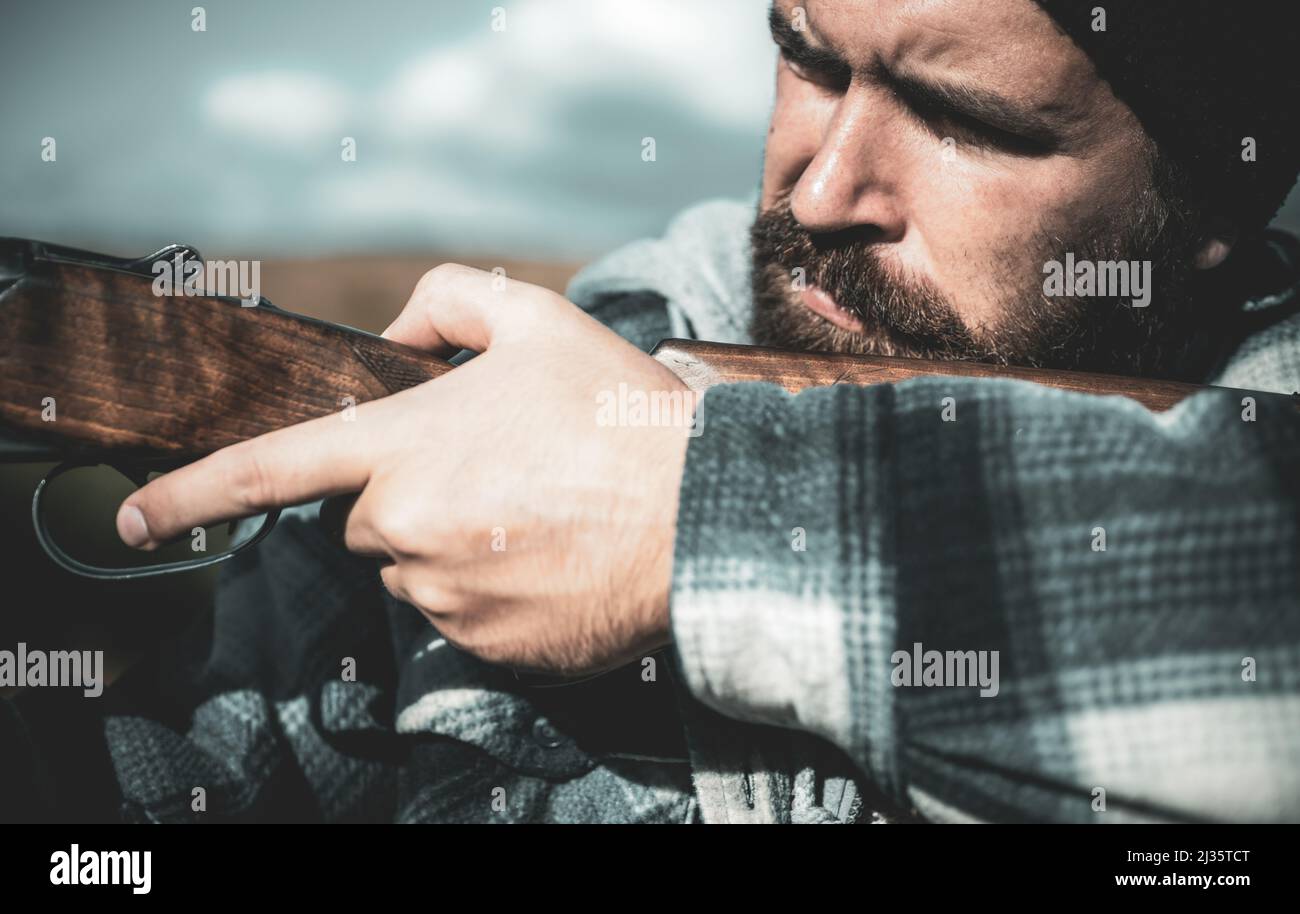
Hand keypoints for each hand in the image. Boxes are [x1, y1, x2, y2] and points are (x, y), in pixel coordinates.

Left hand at [115, 264, 696, 674]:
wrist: (702, 513)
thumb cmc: (618, 411)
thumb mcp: (538, 319)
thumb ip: (445, 302)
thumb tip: (394, 340)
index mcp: (405, 447)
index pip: (269, 471)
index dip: (188, 495)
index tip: (130, 524)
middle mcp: (409, 530)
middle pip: (366, 524)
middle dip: (407, 500)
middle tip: (499, 478)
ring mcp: (447, 598)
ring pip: (416, 574)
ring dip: (454, 550)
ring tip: (538, 519)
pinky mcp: (490, 648)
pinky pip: (464, 621)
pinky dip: (494, 595)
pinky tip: (555, 561)